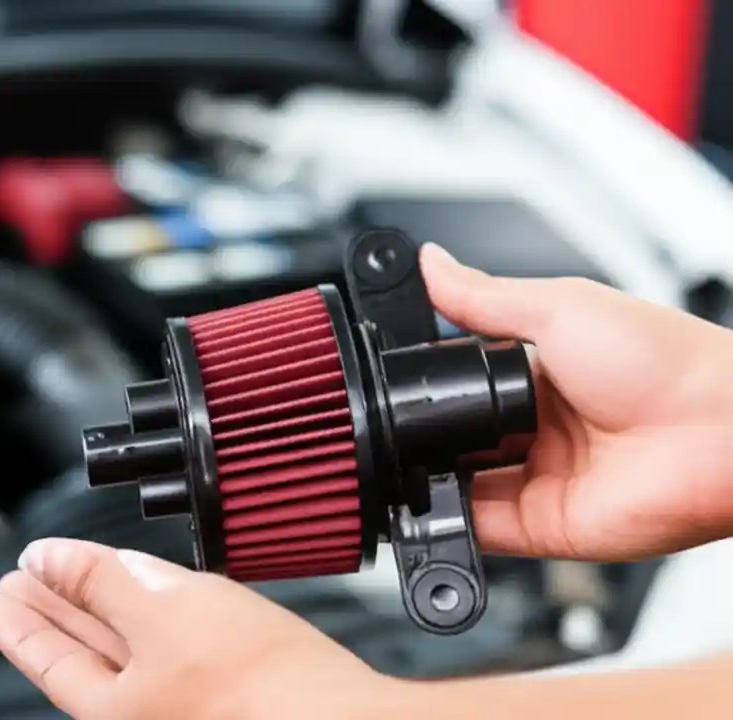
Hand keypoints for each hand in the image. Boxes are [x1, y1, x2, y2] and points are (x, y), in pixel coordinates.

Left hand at [0, 538, 401, 719]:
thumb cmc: (258, 688)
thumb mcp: (160, 611)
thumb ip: (99, 583)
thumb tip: (47, 561)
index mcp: (113, 711)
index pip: (47, 658)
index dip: (23, 618)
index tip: (3, 590)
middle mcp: (145, 716)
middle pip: (80, 655)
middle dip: (51, 611)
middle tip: (22, 582)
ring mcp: (186, 705)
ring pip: (125, 651)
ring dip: (95, 610)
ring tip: (72, 581)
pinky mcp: (230, 691)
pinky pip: (169, 648)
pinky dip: (150, 619)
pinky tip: (151, 603)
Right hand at [422, 244, 732, 559]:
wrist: (719, 430)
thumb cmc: (666, 362)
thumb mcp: (558, 307)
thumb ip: (482, 297)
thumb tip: (429, 263)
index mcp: (537, 377)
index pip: (461, 386)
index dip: (429, 385)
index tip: (391, 376)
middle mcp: (536, 431)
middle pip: (454, 439)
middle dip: (424, 434)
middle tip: (399, 419)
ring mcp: (538, 480)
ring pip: (457, 487)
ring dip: (429, 478)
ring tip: (409, 459)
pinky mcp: (541, 527)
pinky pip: (476, 529)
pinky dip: (445, 521)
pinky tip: (431, 498)